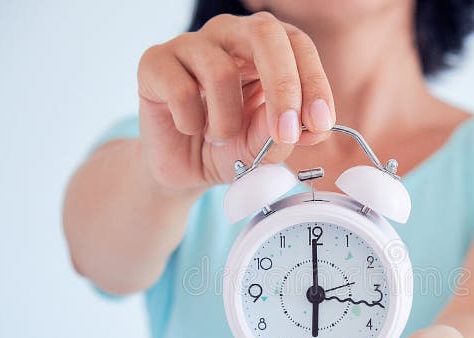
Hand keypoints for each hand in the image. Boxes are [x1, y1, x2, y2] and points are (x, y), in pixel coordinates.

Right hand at [136, 12, 335, 192]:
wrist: (183, 167)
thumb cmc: (228, 147)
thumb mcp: (263, 147)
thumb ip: (283, 134)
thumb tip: (300, 124)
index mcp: (266, 48)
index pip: (298, 46)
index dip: (313, 82)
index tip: (319, 122)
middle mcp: (230, 35)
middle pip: (265, 35)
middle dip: (283, 87)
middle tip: (285, 133)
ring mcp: (191, 44)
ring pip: (221, 72)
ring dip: (227, 121)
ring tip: (219, 136)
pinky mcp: (155, 61)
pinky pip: (181, 91)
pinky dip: (192, 123)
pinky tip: (189, 128)